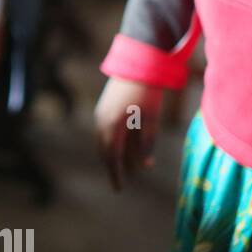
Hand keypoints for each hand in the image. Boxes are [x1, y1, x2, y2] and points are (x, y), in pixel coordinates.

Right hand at [94, 76, 164, 190]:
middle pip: (104, 151)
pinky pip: (105, 131)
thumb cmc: (148, 92)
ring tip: (123, 165)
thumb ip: (146, 143)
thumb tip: (144, 165)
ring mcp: (100, 113)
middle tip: (120, 180)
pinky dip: (113, 142)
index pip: (112, 157)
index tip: (118, 189)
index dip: (115, 174)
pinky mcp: (103, 107)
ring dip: (113, 154)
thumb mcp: (151, 120)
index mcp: (112, 126)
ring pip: (104, 141)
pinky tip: (123, 147)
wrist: (138, 62)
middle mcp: (101, 121)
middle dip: (113, 166)